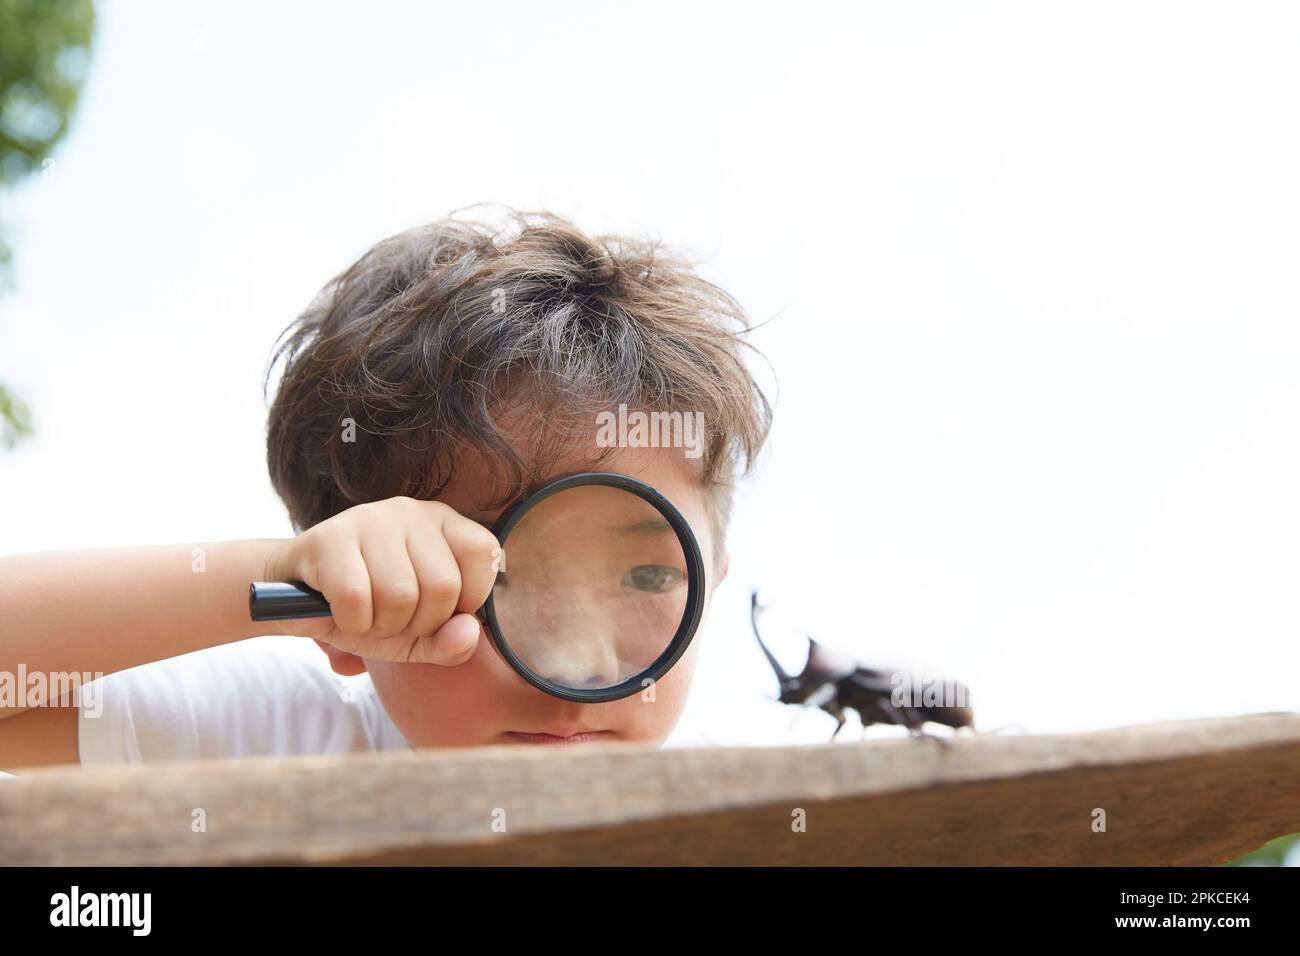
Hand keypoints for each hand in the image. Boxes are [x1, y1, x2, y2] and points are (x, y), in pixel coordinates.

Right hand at [262, 497, 501, 663]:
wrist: (294, 597)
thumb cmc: (368, 610)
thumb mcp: (417, 636)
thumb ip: (452, 642)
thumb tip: (469, 632)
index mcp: (443, 524)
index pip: (484, 555)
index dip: (467, 600)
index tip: (438, 612)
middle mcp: (411, 511)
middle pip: (443, 585)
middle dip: (418, 623)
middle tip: (393, 618)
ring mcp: (370, 519)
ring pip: (400, 595)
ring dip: (381, 625)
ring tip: (367, 613)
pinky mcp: (330, 537)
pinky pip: (356, 599)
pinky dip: (351, 622)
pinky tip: (340, 610)